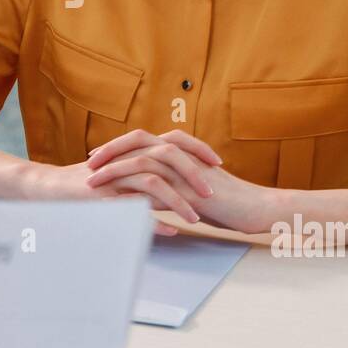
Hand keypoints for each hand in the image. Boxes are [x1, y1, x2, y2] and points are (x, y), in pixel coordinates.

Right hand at [19, 132, 213, 235]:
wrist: (51, 187)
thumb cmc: (90, 182)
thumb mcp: (123, 173)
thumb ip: (148, 174)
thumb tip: (178, 184)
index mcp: (135, 149)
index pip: (173, 141)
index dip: (197, 149)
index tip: (217, 163)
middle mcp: (126, 157)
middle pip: (167, 157)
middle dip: (193, 175)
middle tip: (212, 194)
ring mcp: (114, 175)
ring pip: (153, 181)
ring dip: (178, 201)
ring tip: (195, 219)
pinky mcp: (102, 194)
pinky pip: (131, 206)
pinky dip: (153, 219)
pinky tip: (170, 231)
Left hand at [87, 130, 281, 233]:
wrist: (258, 208)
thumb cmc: (230, 201)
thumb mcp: (197, 186)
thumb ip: (175, 181)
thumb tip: (152, 190)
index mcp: (182, 151)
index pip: (143, 139)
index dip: (118, 146)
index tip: (96, 156)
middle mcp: (182, 156)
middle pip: (138, 142)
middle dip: (110, 151)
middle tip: (88, 163)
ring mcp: (187, 172)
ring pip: (144, 162)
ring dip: (115, 171)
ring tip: (94, 182)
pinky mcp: (193, 192)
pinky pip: (159, 191)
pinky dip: (135, 196)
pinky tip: (117, 204)